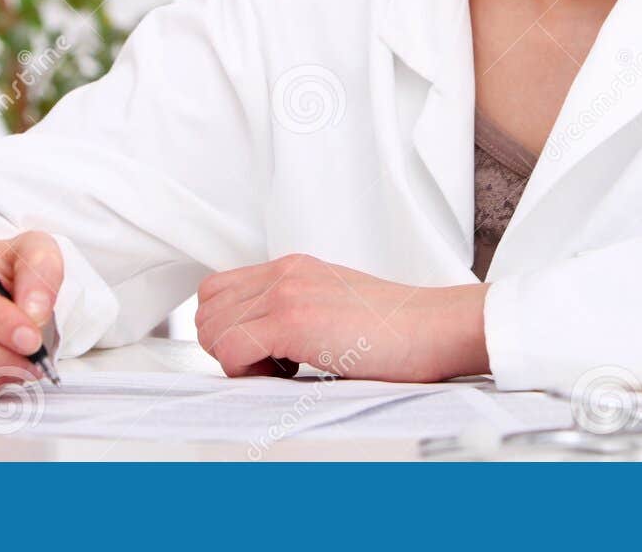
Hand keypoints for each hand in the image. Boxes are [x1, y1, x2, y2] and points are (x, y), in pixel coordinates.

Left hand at [194, 253, 489, 381]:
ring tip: (279, 369)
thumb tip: (261, 346)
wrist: (435, 327)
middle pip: (206, 308)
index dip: (226, 327)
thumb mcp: (334, 305)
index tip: (256, 351)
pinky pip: (231, 350)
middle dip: (224, 345)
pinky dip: (247, 372)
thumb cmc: (398, 329)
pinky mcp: (292, 321)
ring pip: (212, 329)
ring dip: (235, 360)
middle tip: (264, 364)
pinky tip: (288, 372)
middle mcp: (285, 274)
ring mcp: (286, 294)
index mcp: (293, 268)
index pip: (218, 290)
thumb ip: (295, 312)